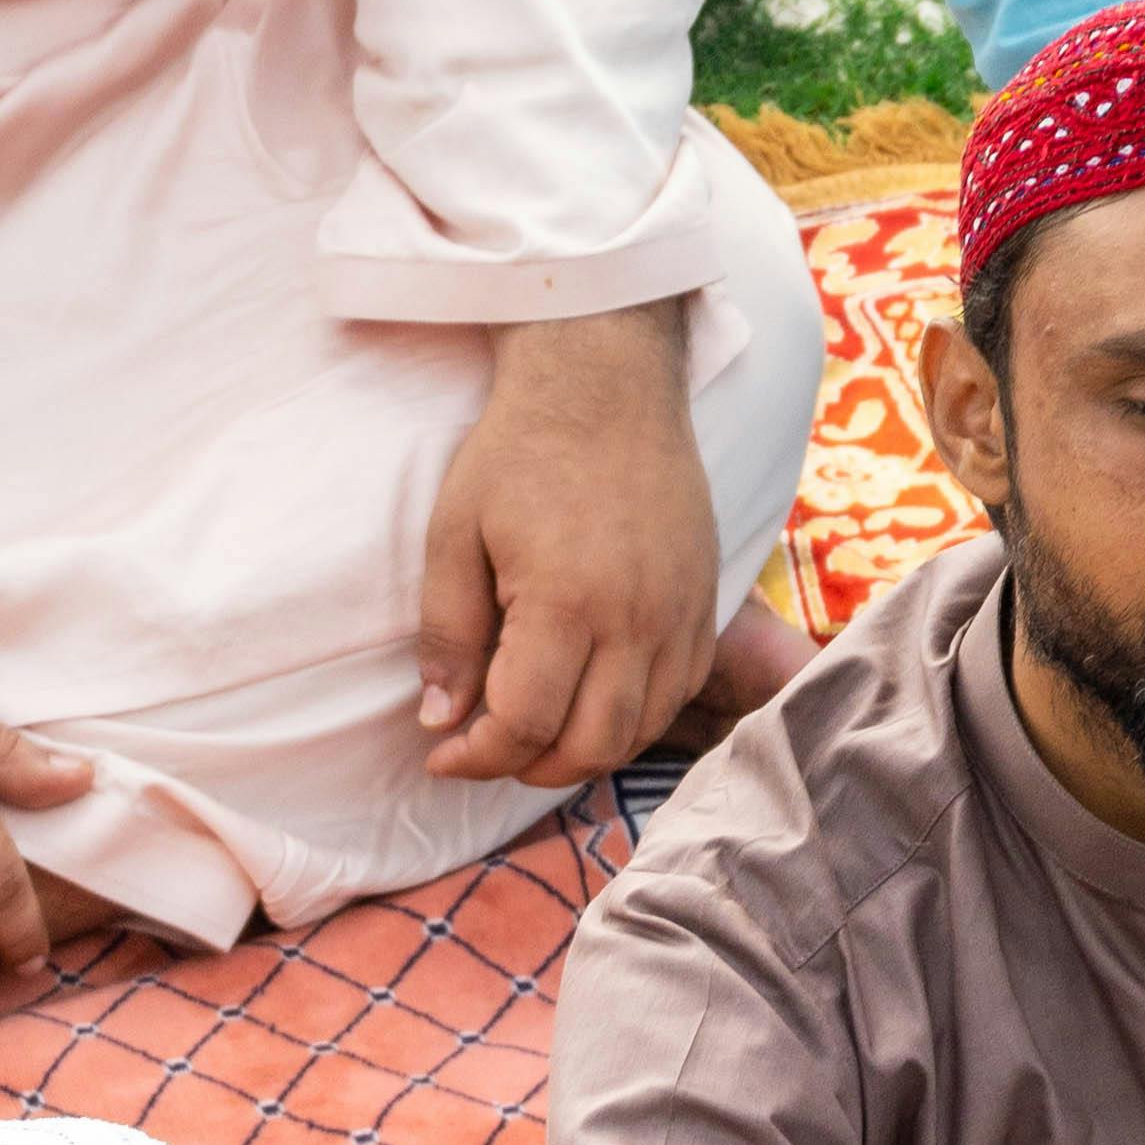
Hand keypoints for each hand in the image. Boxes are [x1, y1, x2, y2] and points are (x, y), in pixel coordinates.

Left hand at [418, 306, 721, 790]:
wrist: (606, 378)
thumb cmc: (520, 450)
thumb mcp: (454, 535)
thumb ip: (447, 636)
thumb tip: (440, 721)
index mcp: (566, 599)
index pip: (525, 724)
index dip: (476, 757)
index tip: (442, 752)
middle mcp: (635, 615)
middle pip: (589, 746)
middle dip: (528, 766)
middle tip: (489, 747)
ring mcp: (679, 610)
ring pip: (638, 731)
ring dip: (582, 751)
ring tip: (536, 730)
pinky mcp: (705, 599)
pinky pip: (678, 692)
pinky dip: (632, 718)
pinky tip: (591, 698)